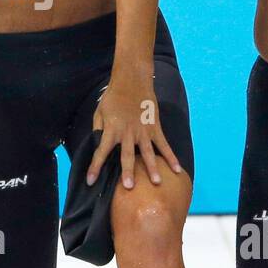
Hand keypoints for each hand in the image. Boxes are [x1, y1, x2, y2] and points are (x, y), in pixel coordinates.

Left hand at [86, 73, 183, 189]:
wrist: (132, 81)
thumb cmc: (113, 97)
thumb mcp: (99, 112)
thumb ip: (98, 130)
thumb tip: (98, 146)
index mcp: (111, 129)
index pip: (101, 151)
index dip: (95, 167)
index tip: (90, 181)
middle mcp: (128, 132)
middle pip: (127, 155)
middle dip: (128, 171)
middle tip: (129, 187)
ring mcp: (143, 131)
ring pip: (148, 152)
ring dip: (152, 168)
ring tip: (157, 182)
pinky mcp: (155, 127)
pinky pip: (163, 144)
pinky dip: (171, 157)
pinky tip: (176, 169)